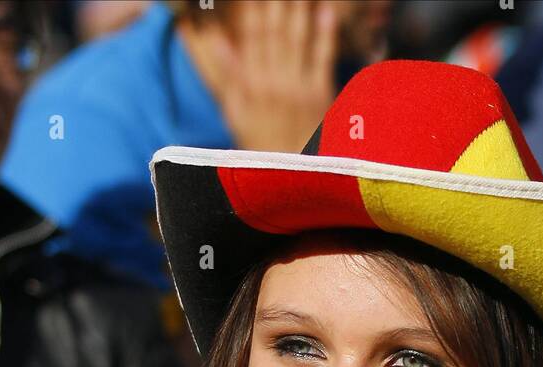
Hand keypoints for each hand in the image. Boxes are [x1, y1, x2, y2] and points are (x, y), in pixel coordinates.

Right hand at [200, 0, 338, 152]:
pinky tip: (325, 12)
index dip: (253, 11)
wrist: (288, 174)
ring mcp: (297, 88)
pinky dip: (325, 35)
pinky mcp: (320, 95)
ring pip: (297, 40)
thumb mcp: (235, 112)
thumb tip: (216, 40)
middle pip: (274, 32)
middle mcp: (272, 82)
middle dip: (275, 4)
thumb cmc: (260, 143)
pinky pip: (322, 59)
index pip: (250, 37)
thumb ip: (228, 74)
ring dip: (298, 11)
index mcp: (250, 84)